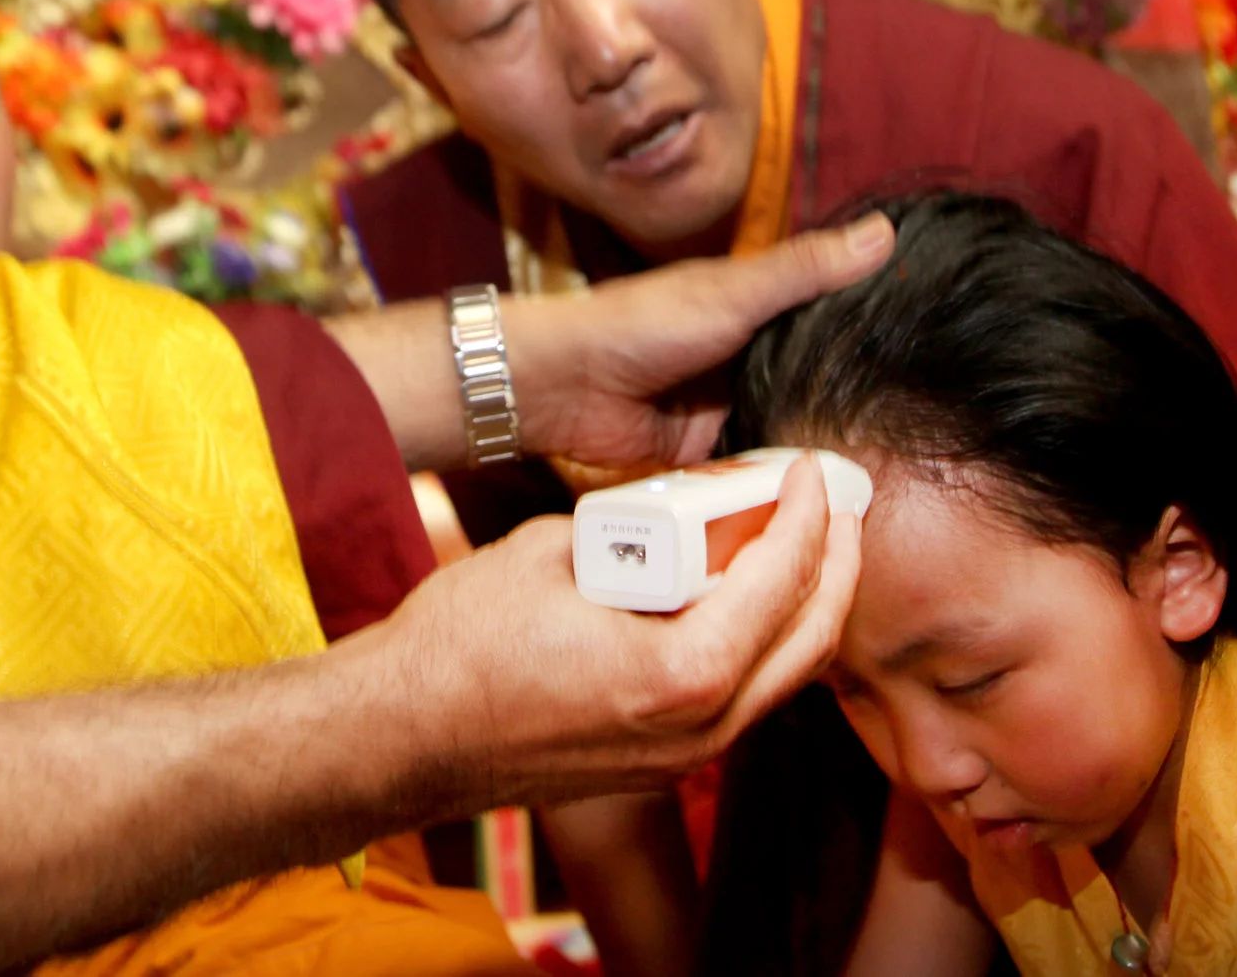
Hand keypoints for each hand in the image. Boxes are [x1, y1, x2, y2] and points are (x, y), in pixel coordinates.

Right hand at [377, 453, 862, 809]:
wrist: (401, 733)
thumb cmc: (460, 645)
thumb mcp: (550, 552)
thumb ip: (631, 539)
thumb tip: (668, 520)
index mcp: (681, 672)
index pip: (781, 582)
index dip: (805, 515)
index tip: (808, 470)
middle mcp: (698, 729)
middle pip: (809, 644)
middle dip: (834, 567)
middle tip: (835, 507)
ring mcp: (679, 758)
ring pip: (780, 680)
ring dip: (803, 609)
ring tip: (802, 546)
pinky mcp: (654, 766)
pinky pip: (737, 701)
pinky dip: (758, 645)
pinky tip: (742, 600)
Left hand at [502, 217, 894, 469]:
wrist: (567, 386)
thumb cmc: (642, 322)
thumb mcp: (735, 290)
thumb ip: (806, 269)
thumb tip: (886, 231)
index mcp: (758, 310)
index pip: (830, 323)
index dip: (873, 338)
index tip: (929, 356)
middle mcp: (749, 359)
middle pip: (815, 383)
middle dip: (849, 405)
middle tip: (916, 432)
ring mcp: (730, 409)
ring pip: (790, 432)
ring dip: (815, 449)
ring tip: (878, 474)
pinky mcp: (710, 456)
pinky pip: (757, 474)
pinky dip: (779, 483)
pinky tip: (822, 502)